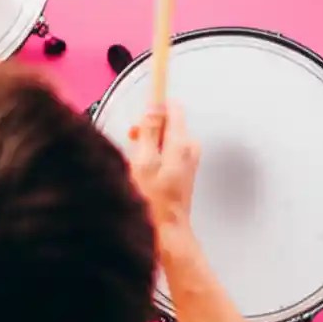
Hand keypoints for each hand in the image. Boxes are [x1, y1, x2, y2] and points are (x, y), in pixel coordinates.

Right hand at [128, 102, 199, 231]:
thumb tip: (153, 107)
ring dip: (149, 144)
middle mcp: (188, 147)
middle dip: (148, 128)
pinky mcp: (183, 167)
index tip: (148, 91)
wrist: (167, 230)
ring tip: (138, 164)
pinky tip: (145, 172)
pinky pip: (166, 149)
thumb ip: (149, 131)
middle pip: (166, 121)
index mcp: (181, 142)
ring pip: (165, 136)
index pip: (172, 106)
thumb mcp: (143, 161)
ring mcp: (188, 157)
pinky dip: (153, 155)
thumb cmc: (155, 201)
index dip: (156, 100)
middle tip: (134, 143)